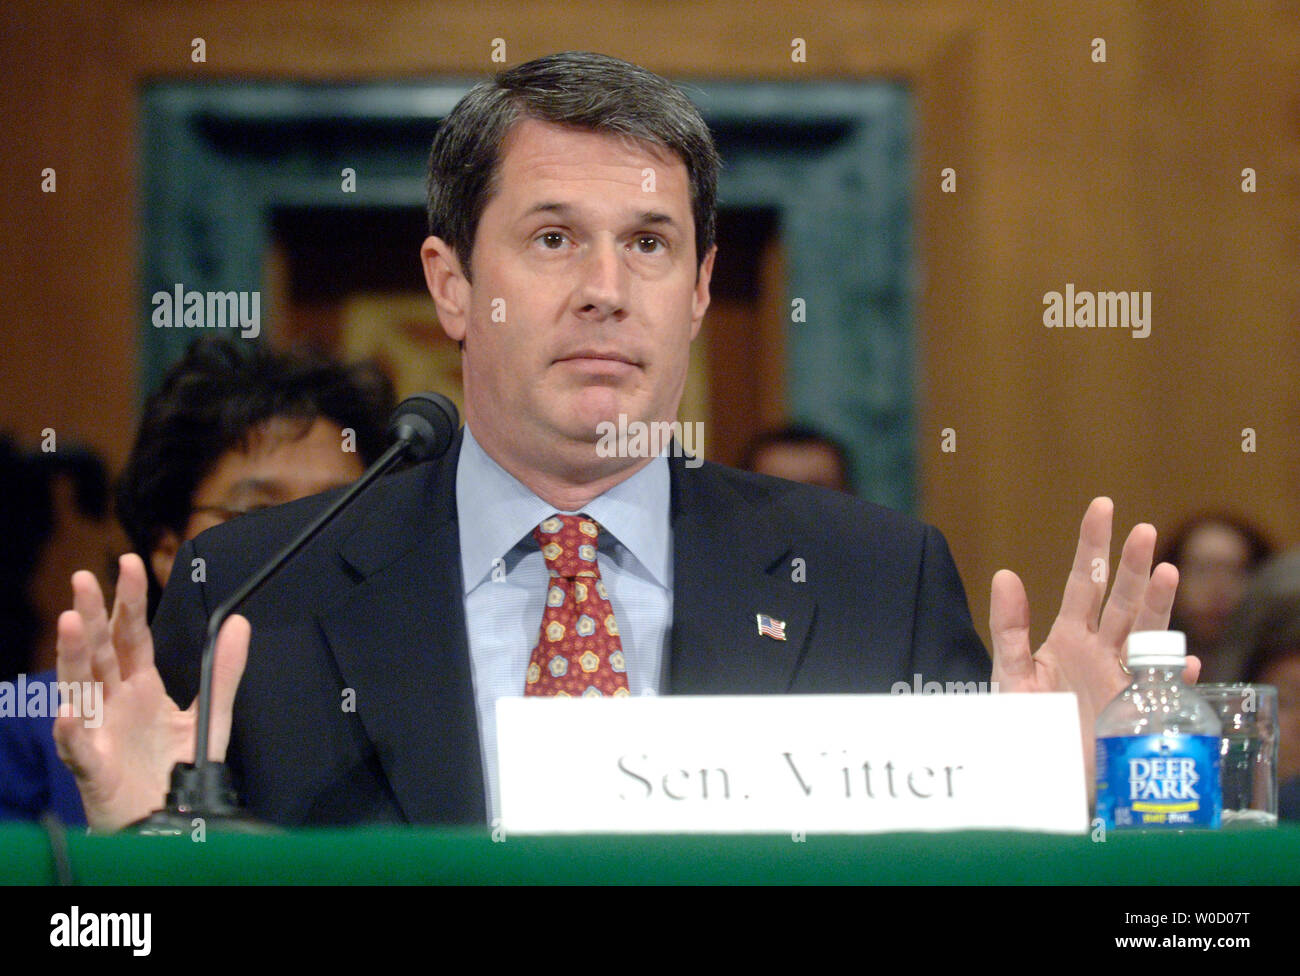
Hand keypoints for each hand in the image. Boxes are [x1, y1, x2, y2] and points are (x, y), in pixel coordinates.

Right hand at [52, 553, 248, 831]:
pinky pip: (78, 747)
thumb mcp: (209, 716)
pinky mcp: (93, 767)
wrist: (167, 822)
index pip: (131, 635)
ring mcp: (99, 731)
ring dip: (73, 656)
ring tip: (70, 622)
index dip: (130, 600)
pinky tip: (70, 711)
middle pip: (99, 651)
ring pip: (80, 687)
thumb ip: (223, 671)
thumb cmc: (178, 769)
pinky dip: (71, 729)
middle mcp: (114, 702)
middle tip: (84, 578)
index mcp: (140, 686)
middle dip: (92, 615)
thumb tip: (239, 622)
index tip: (129, 561)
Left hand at [989, 497, 1198, 793]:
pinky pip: (1161, 691)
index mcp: (1069, 637)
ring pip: (1147, 634)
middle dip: (1133, 566)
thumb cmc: (1022, 726)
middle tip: (1143, 529)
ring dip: (1158, 605)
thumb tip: (1006, 574)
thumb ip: (1008, 627)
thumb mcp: (1010, 674)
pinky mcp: (1135, 713)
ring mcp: (1122, 680)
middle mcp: (1101, 652)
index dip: (1094, 545)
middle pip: (1123, 600)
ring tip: (1166, 571)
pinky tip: (1183, 661)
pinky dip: (1174, 677)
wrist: (1035, 775)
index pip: (1086, 582)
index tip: (1103, 506)